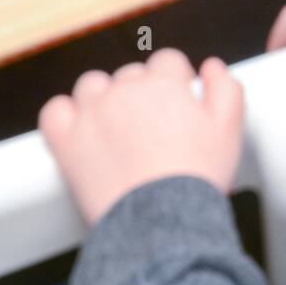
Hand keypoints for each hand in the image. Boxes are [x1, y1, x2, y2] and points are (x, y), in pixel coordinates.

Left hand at [39, 48, 244, 224]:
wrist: (160, 222)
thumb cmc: (197, 178)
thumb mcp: (230, 130)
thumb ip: (226, 89)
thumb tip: (212, 66)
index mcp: (164, 84)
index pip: (167, 61)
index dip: (174, 82)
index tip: (176, 104)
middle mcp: (125, 91)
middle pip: (130, 75)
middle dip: (141, 96)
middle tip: (152, 131)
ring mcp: (91, 113)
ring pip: (92, 86)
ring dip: (102, 100)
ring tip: (117, 133)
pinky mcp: (66, 140)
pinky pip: (55, 111)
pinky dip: (64, 117)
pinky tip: (79, 131)